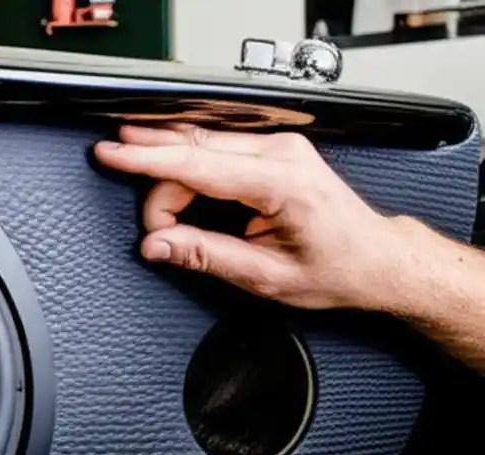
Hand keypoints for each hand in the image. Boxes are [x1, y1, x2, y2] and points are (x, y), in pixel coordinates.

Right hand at [94, 124, 437, 311]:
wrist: (377, 258)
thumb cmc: (336, 270)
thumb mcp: (265, 277)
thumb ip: (206, 256)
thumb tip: (157, 244)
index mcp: (281, 184)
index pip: (197, 164)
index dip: (146, 159)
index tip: (110, 154)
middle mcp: (281, 153)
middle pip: (191, 152)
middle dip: (158, 187)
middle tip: (154, 229)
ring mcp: (278, 144)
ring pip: (199, 146)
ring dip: (171, 178)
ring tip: (167, 218)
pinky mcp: (272, 147)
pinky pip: (214, 147)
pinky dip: (188, 168)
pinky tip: (178, 186)